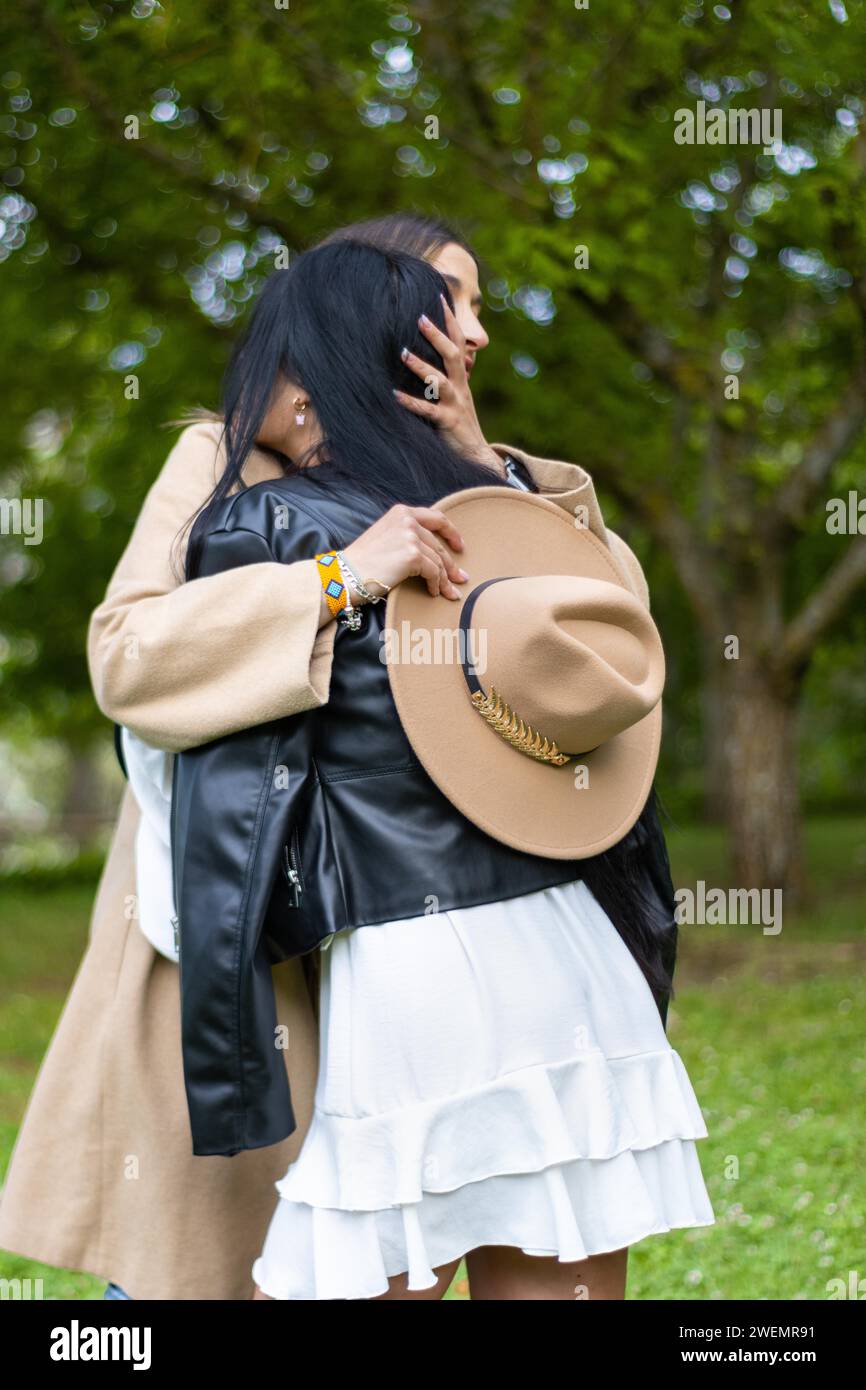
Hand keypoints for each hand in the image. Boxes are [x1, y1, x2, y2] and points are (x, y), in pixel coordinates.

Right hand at [341, 504, 468, 603]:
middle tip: (460, 578)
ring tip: (451, 593)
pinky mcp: (413, 556)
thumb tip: (429, 551)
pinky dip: (436, 585)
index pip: (436, 518)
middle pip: (439, 544)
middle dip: (452, 564)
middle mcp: (407, 520)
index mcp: (401, 512)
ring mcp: (411, 537)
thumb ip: (404, 535)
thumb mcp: (384, 536)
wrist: (344, 575)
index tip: (459, 546)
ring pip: (438, 560)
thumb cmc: (360, 562)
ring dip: (445, 579)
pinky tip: (434, 593)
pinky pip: (433, 572)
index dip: (451, 533)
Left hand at [393, 294, 504, 472]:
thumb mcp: (452, 397)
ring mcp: (455, 405)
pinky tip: (394, 395)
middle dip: (437, 335)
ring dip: (421, 366)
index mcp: (461, 379)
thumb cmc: (457, 425)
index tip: (440, 297)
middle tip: (420, 317)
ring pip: (439, 381)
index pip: (458, 343)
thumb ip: (439, 378)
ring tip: (402, 353)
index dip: (450, 321)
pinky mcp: (448, 422)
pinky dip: (411, 402)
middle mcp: (460, 387)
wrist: (476, 455)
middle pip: (453, 355)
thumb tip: (417, 357)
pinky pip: (428, 410)